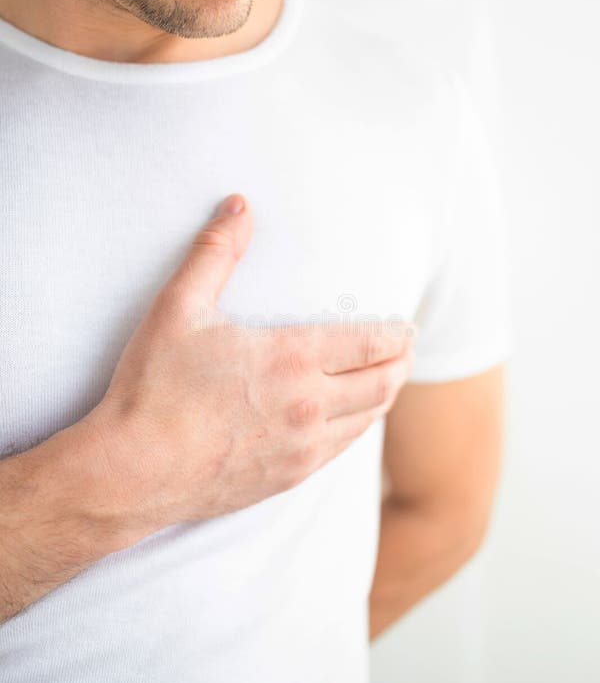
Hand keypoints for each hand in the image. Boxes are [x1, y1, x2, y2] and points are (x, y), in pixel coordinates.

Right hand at [83, 193, 414, 529]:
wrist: (131, 472)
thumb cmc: (152, 388)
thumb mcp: (178, 309)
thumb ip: (215, 253)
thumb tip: (239, 205)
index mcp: (291, 359)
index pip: (371, 343)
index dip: (398, 335)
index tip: (409, 327)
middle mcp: (309, 406)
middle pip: (383, 384)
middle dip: (402, 364)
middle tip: (407, 351)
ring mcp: (302, 447)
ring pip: (368, 420)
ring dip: (385, 397)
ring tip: (387, 381)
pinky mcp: (289, 477)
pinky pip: (342, 451)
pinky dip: (357, 428)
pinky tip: (349, 420)